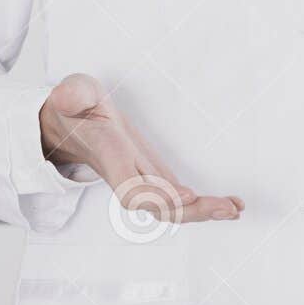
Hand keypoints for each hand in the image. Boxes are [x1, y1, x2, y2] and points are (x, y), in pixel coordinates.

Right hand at [39, 72, 243, 222]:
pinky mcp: (152, 176)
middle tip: (225, 209)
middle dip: (191, 210)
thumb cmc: (75, 109)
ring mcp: (141, 178)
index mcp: (110, 156)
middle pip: (157, 205)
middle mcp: (126, 174)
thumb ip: (72, 94)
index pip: (130, 187)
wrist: (70, 125)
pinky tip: (229, 206)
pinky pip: (177, 198)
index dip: (156, 196)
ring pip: (171, 206)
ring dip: (203, 210)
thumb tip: (70, 97)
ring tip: (234, 209)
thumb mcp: (73, 93)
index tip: (185, 196)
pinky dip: (202, 204)